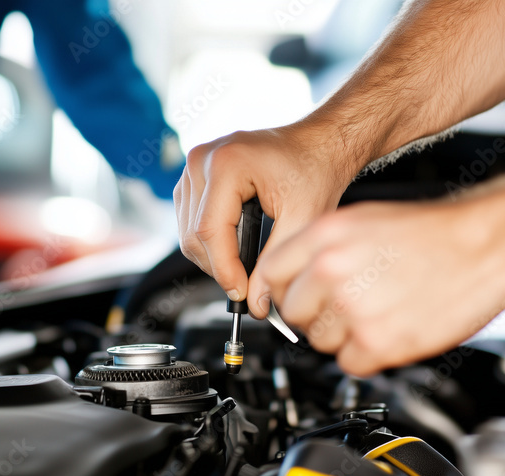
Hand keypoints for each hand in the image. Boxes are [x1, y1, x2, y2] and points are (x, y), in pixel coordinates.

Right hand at [174, 125, 353, 317]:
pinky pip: (189, 219)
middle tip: (247, 287)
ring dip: (213, 256)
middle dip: (218, 267)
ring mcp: (195, 165)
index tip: (242, 294)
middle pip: (193, 234)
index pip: (209, 231)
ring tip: (244, 268)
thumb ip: (274, 262)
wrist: (318, 142)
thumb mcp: (302, 218)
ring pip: (187, 230)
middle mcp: (203, 160)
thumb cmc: (314, 169)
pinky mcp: (195, 174)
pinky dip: (210, 241)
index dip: (224, 270)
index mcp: (227, 163)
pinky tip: (236, 247)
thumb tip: (255, 303)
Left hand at [257, 200, 504, 375]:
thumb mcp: (363, 220)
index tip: (291, 297)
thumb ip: (320, 248)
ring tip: (375, 314)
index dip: (281, 289)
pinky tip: (387, 330)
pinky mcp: (377, 343)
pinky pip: (348, 363)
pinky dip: (365, 355)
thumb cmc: (433, 234)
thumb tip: (291, 278)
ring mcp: (353, 309)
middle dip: (314, 315)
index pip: (271, 274)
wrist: (485, 250)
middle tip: (345, 307)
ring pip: (318, 342)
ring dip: (342, 336)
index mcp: (326, 236)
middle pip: (292, 312)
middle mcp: (333, 270)